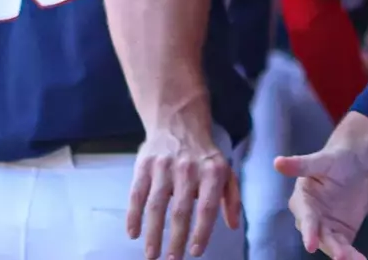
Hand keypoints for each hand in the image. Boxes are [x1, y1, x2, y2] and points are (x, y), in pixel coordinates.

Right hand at [126, 127, 239, 259]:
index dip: (201, 232)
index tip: (196, 252)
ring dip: (153, 233)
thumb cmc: (203, 155)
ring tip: (152, 255)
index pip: (208, 207)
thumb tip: (233, 225)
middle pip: (181, 210)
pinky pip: (136, 194)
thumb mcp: (225, 171)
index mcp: (212, 172)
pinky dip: (133, 216)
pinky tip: (133, 233)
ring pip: (156, 205)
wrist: (178, 121)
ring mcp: (164, 167)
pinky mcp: (144, 166)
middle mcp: (188, 169)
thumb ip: (231, 198)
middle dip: (176, 239)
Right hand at [276, 141, 367, 258]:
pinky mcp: (341, 233)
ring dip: (342, 253)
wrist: (354, 165)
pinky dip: (353, 255)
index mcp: (303, 202)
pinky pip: (345, 247)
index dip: (308, 231)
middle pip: (319, 236)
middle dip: (330, 247)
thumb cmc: (334, 160)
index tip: (311, 245)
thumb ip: (300, 165)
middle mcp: (311, 220)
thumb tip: (277, 161)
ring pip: (332, 245)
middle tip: (340, 256)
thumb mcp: (320, 159)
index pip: (305, 219)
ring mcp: (326, 228)